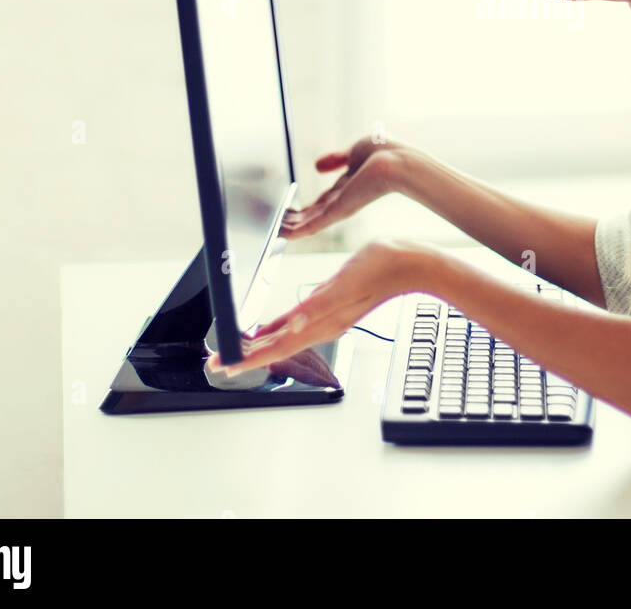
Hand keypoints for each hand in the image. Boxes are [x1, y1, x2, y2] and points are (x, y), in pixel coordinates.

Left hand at [206, 238, 438, 375]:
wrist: (411, 264)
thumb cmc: (381, 269)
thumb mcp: (345, 284)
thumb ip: (317, 307)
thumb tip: (292, 325)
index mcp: (321, 322)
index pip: (276, 347)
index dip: (247, 357)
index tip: (223, 366)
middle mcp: (322, 324)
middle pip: (276, 346)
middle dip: (246, 355)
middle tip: (219, 362)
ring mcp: (327, 317)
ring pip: (285, 337)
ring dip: (259, 345)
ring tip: (237, 349)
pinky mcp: (332, 305)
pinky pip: (297, 324)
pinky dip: (278, 329)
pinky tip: (271, 328)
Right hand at [280, 135, 407, 239]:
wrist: (398, 160)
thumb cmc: (386, 152)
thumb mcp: (355, 151)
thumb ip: (337, 159)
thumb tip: (317, 165)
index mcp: (349, 186)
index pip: (322, 202)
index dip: (306, 208)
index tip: (290, 211)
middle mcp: (344, 200)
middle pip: (314, 215)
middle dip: (295, 221)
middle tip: (277, 225)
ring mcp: (342, 207)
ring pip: (311, 223)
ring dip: (293, 227)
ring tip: (275, 232)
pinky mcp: (339, 211)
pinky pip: (313, 224)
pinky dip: (297, 231)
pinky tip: (283, 235)